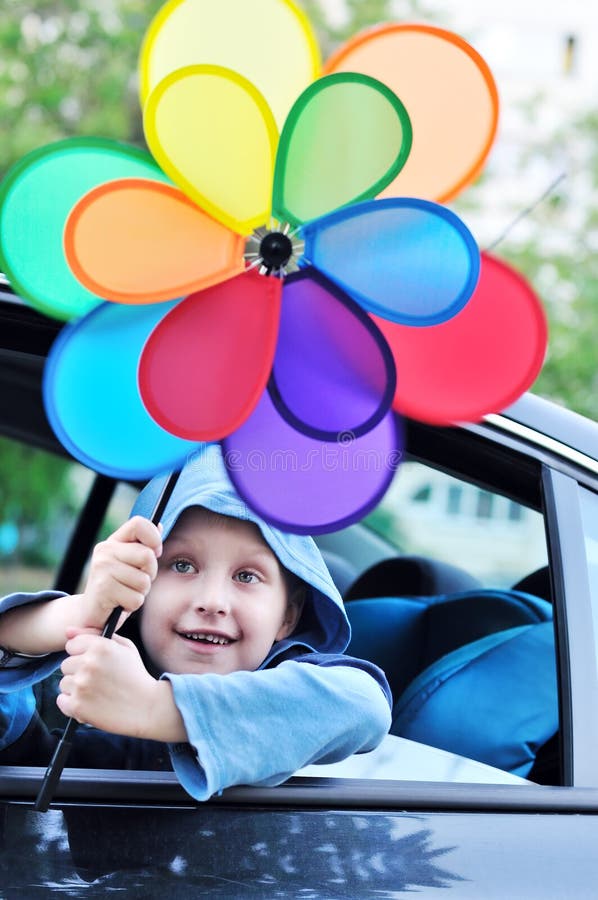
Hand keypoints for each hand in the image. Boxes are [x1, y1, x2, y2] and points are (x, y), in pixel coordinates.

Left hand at [57, 627, 186, 741]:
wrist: (148, 707)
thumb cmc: (136, 675)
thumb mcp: (124, 647)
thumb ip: (95, 635)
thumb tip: (67, 631)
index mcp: (99, 646)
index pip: (71, 644)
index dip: (82, 653)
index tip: (93, 662)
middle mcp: (88, 664)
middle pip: (66, 664)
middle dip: (79, 671)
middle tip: (98, 680)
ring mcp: (81, 685)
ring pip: (64, 683)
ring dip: (76, 689)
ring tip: (96, 693)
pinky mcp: (77, 705)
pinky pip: (62, 701)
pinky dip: (72, 704)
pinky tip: (89, 704)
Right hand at [78, 516, 162, 632]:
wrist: (91, 612)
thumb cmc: (117, 587)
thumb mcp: (131, 563)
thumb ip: (144, 545)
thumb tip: (159, 525)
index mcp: (114, 541)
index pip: (139, 524)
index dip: (154, 538)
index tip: (155, 552)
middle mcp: (105, 551)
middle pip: (147, 555)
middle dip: (149, 573)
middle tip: (136, 581)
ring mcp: (102, 568)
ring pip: (144, 581)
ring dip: (140, 592)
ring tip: (125, 592)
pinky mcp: (103, 588)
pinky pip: (136, 598)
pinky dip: (132, 605)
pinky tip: (119, 603)